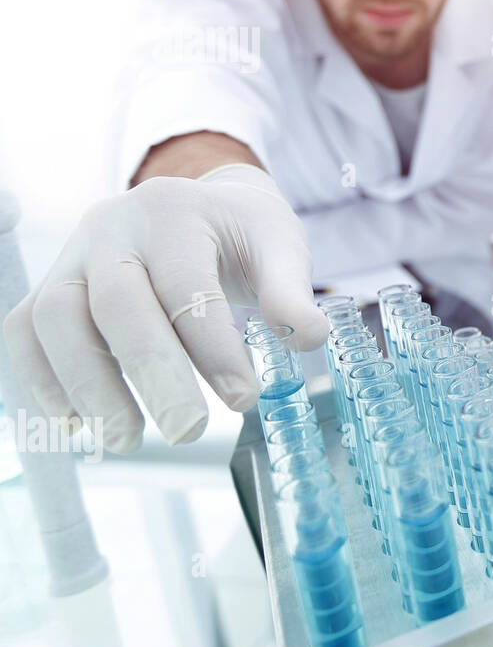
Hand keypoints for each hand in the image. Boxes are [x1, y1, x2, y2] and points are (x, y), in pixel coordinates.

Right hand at [3, 165, 326, 453]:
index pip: (186, 284)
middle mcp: (112, 226)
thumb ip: (290, 291)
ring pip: (54, 318)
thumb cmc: (243, 234)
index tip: (244, 399)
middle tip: (187, 431)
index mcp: (174, 211)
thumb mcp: (281, 248)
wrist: (203, 205)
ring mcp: (72, 254)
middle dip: (150, 373)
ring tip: (127, 440)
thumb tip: (309, 336)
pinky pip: (24, 331)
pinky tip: (78, 424)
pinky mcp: (51, 285)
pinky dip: (42, 381)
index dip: (212, 347)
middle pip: (115, 302)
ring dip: (87, 386)